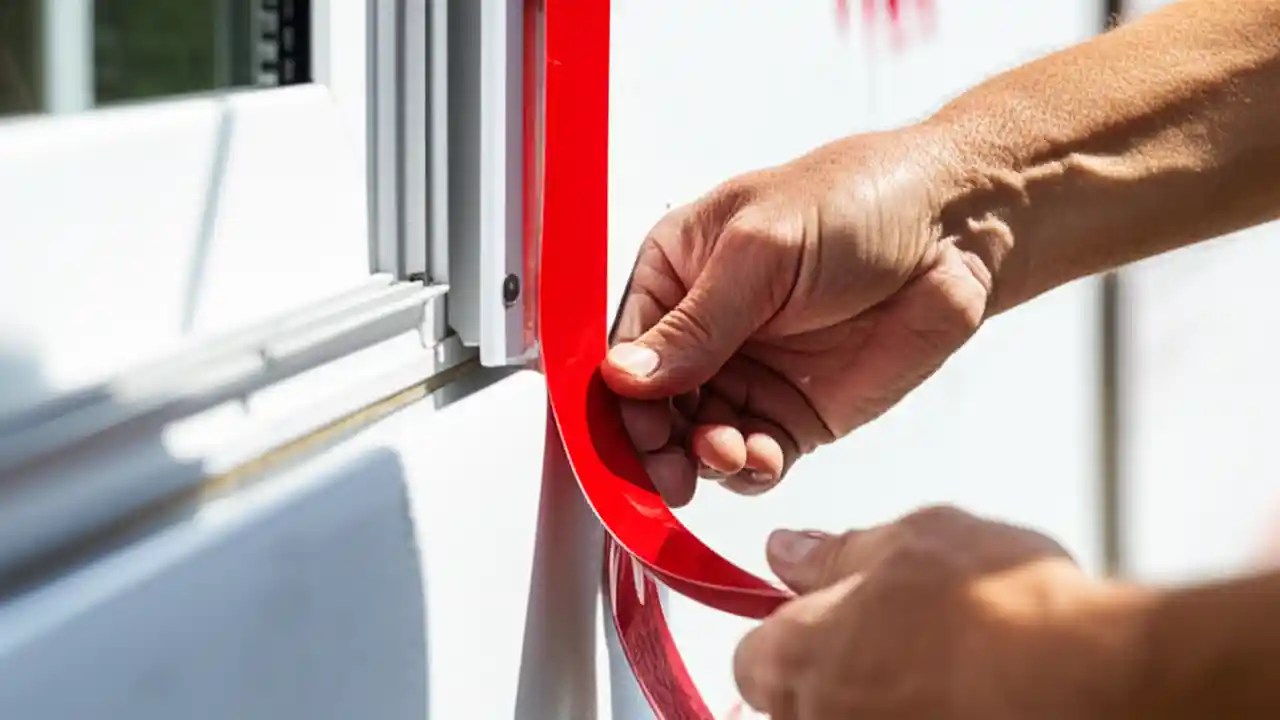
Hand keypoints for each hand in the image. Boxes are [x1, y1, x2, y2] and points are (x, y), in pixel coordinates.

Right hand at [601, 128, 991, 504]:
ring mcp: (748, 375)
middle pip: (651, 406)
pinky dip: (749, 471)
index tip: (625, 430)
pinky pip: (753, 460)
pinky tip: (761, 457)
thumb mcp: (761, 251)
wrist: (955, 230)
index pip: (624, 347)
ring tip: (726, 450)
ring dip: (702, 459)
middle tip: (670, 465)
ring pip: (696, 441)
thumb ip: (695, 323)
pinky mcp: (794, 414)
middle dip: (655, 441)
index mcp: (678, 273)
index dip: (618, 394)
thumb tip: (625, 375)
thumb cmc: (860, 203)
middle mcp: (705, 330)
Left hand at [733, 506, 1142, 719]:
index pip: (752, 659)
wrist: (1083, 684)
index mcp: (793, 660)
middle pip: (803, 703)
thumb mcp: (907, 541)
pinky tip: (973, 700)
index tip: (829, 616)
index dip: (790, 635)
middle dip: (844, 673)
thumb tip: (787, 552)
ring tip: (953, 672)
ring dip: (888, 699)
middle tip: (907, 640)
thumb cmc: (993, 611)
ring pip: (857, 719)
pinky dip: (932, 714)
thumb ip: (833, 554)